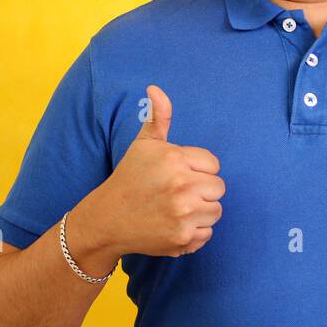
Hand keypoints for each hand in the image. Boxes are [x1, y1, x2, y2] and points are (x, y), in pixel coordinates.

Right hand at [90, 84, 224, 257]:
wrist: (107, 219)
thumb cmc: (130, 178)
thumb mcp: (143, 145)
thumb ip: (158, 117)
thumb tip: (155, 88)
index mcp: (175, 160)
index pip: (213, 164)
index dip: (197, 170)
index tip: (177, 175)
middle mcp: (181, 186)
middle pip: (219, 188)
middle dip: (202, 190)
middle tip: (176, 193)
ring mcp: (183, 214)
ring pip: (216, 211)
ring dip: (200, 212)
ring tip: (175, 209)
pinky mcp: (182, 238)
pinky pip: (208, 233)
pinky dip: (194, 233)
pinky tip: (173, 225)